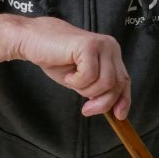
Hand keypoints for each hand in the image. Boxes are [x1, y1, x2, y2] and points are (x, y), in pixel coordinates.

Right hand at [12, 16, 130, 117]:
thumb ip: (99, 89)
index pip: (124, 80)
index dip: (124, 100)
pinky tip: (68, 73)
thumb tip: (115, 110)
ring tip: (72, 80)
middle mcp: (110, 46)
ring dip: (86, 90)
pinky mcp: (89, 45)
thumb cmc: (56, 59)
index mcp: (111, 53)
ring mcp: (101, 44)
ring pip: (106, 82)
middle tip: (86, 109)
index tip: (118, 116)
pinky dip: (77, 81)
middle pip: (118, 84)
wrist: (33, 41)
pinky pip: (90, 76)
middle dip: (103, 102)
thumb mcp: (83, 79)